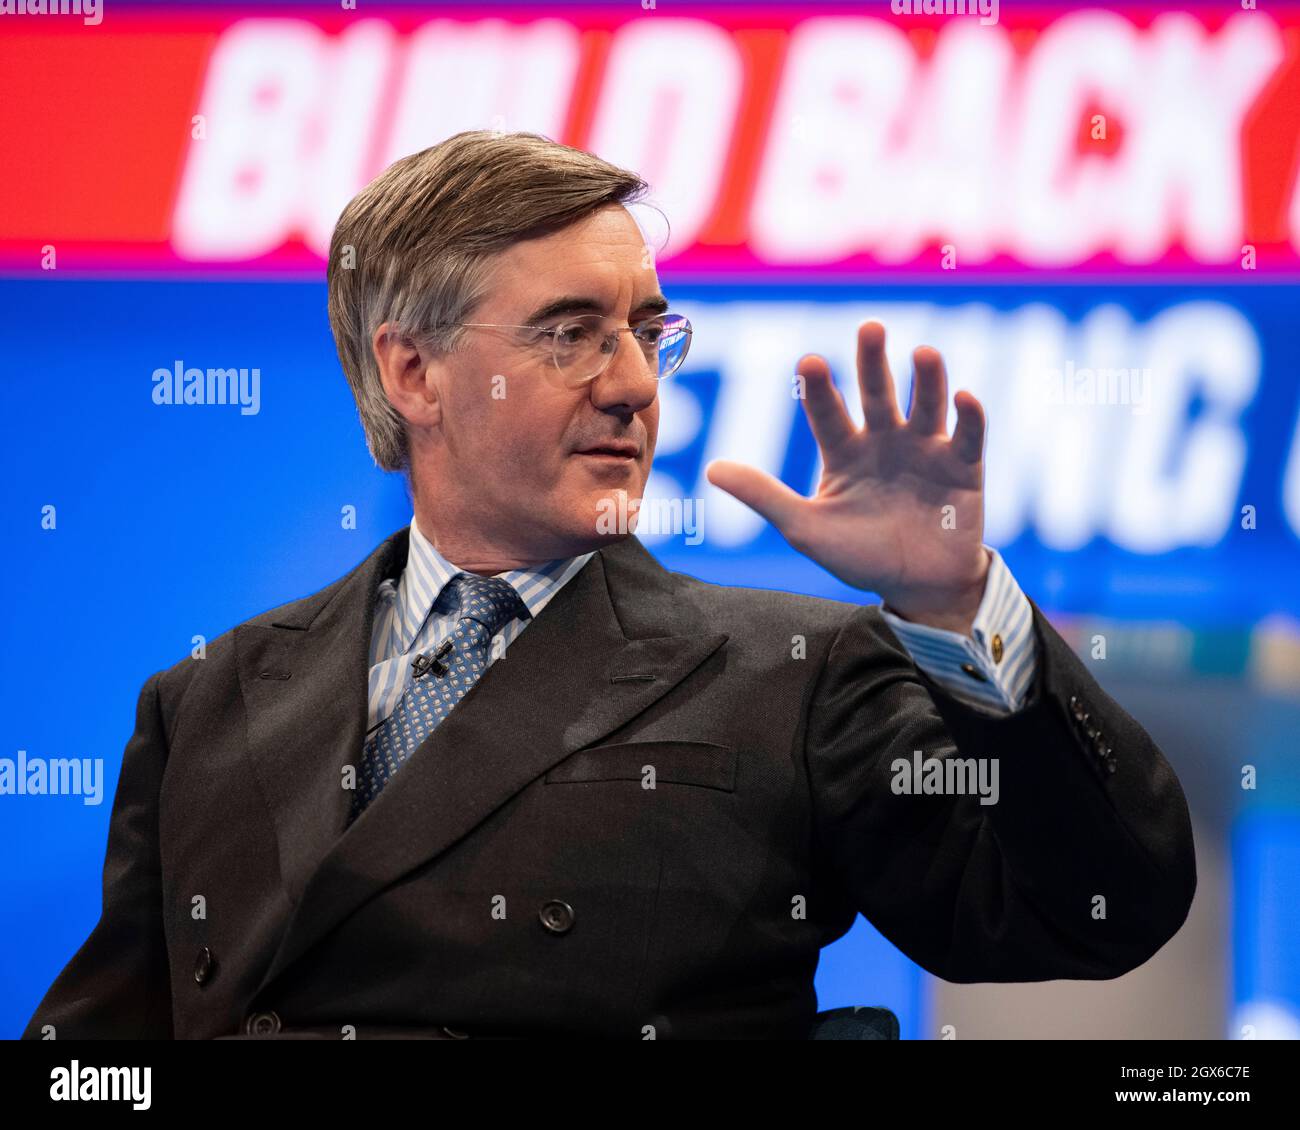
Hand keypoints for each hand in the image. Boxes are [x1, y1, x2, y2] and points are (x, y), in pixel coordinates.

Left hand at [705, 320, 989, 634]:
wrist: (916, 587)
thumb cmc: (859, 556)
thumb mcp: (805, 528)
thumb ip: (763, 496)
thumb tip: (709, 469)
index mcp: (845, 451)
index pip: (828, 412)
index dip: (820, 389)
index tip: (809, 362)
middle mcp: (885, 440)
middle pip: (878, 393)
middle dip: (874, 362)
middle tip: (869, 328)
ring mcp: (925, 450)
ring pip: (926, 404)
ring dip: (928, 379)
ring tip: (924, 353)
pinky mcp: (963, 467)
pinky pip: (969, 436)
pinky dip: (969, 417)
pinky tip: (965, 397)